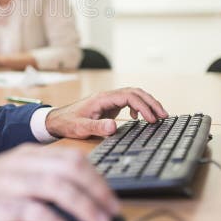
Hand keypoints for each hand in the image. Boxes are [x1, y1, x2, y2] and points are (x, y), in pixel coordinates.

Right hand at [0, 143, 119, 220]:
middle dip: (97, 191)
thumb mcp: (12, 177)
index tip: (111, 199)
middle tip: (112, 212)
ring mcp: (9, 184)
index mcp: (27, 155)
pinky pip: (34, 212)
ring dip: (84, 206)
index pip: (72, 159)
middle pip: (70, 169)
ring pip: (57, 186)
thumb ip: (41, 181)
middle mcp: (21, 165)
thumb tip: (83, 202)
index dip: (97, 178)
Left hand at [46, 88, 167, 138]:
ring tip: (159, 116)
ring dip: (147, 103)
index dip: (143, 107)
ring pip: (133, 95)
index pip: (129, 97)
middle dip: (151, 102)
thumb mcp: (80, 128)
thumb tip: (114, 126)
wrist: (56, 120)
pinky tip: (139, 119)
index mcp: (102, 98)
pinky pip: (128, 101)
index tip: (152, 119)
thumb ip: (97, 127)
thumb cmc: (67, 123)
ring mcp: (108, 100)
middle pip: (135, 92)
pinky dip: (138, 107)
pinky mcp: (108, 105)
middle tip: (164, 115)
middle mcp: (107, 96)